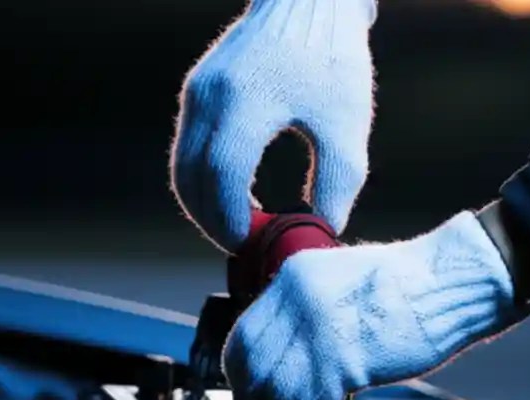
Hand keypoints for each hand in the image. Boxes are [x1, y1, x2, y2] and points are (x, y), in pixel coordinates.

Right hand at [170, 0, 377, 252]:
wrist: (309, 2)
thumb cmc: (333, 59)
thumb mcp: (347, 122)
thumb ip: (338, 180)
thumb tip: (324, 228)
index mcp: (248, 100)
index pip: (223, 174)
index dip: (232, 217)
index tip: (252, 243)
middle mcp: (211, 96)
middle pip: (192, 177)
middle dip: (212, 221)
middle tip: (242, 246)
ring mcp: (198, 92)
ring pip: (182, 166)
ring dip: (202, 204)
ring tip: (236, 227)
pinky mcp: (197, 91)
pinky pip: (187, 147)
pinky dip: (203, 180)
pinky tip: (234, 196)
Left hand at [222, 211, 528, 399]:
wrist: (450, 283)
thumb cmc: (405, 285)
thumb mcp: (334, 279)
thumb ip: (300, 310)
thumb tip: (276, 352)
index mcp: (292, 278)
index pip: (242, 337)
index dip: (241, 372)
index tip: (250, 386)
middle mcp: (298, 302)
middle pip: (250, 368)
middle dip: (255, 399)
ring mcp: (319, 330)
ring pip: (273, 390)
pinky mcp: (345, 360)